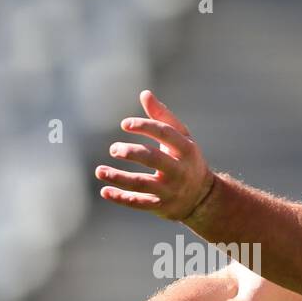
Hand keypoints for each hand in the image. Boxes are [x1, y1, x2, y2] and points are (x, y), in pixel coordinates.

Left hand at [95, 89, 215, 220]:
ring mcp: (170, 190)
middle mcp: (179, 170)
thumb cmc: (186, 159)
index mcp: (186, 149)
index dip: (144, 127)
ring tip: (99, 171)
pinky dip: (121, 198)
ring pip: (142, 184)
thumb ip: (162, 116)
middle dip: (132, 152)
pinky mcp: (161, 206)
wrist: (202, 196)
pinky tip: (105, 191)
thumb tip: (145, 94)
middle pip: (153, 159)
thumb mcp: (181, 137)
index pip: (165, 133)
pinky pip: (139, 203)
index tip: (124, 124)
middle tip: (114, 149)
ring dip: (119, 177)